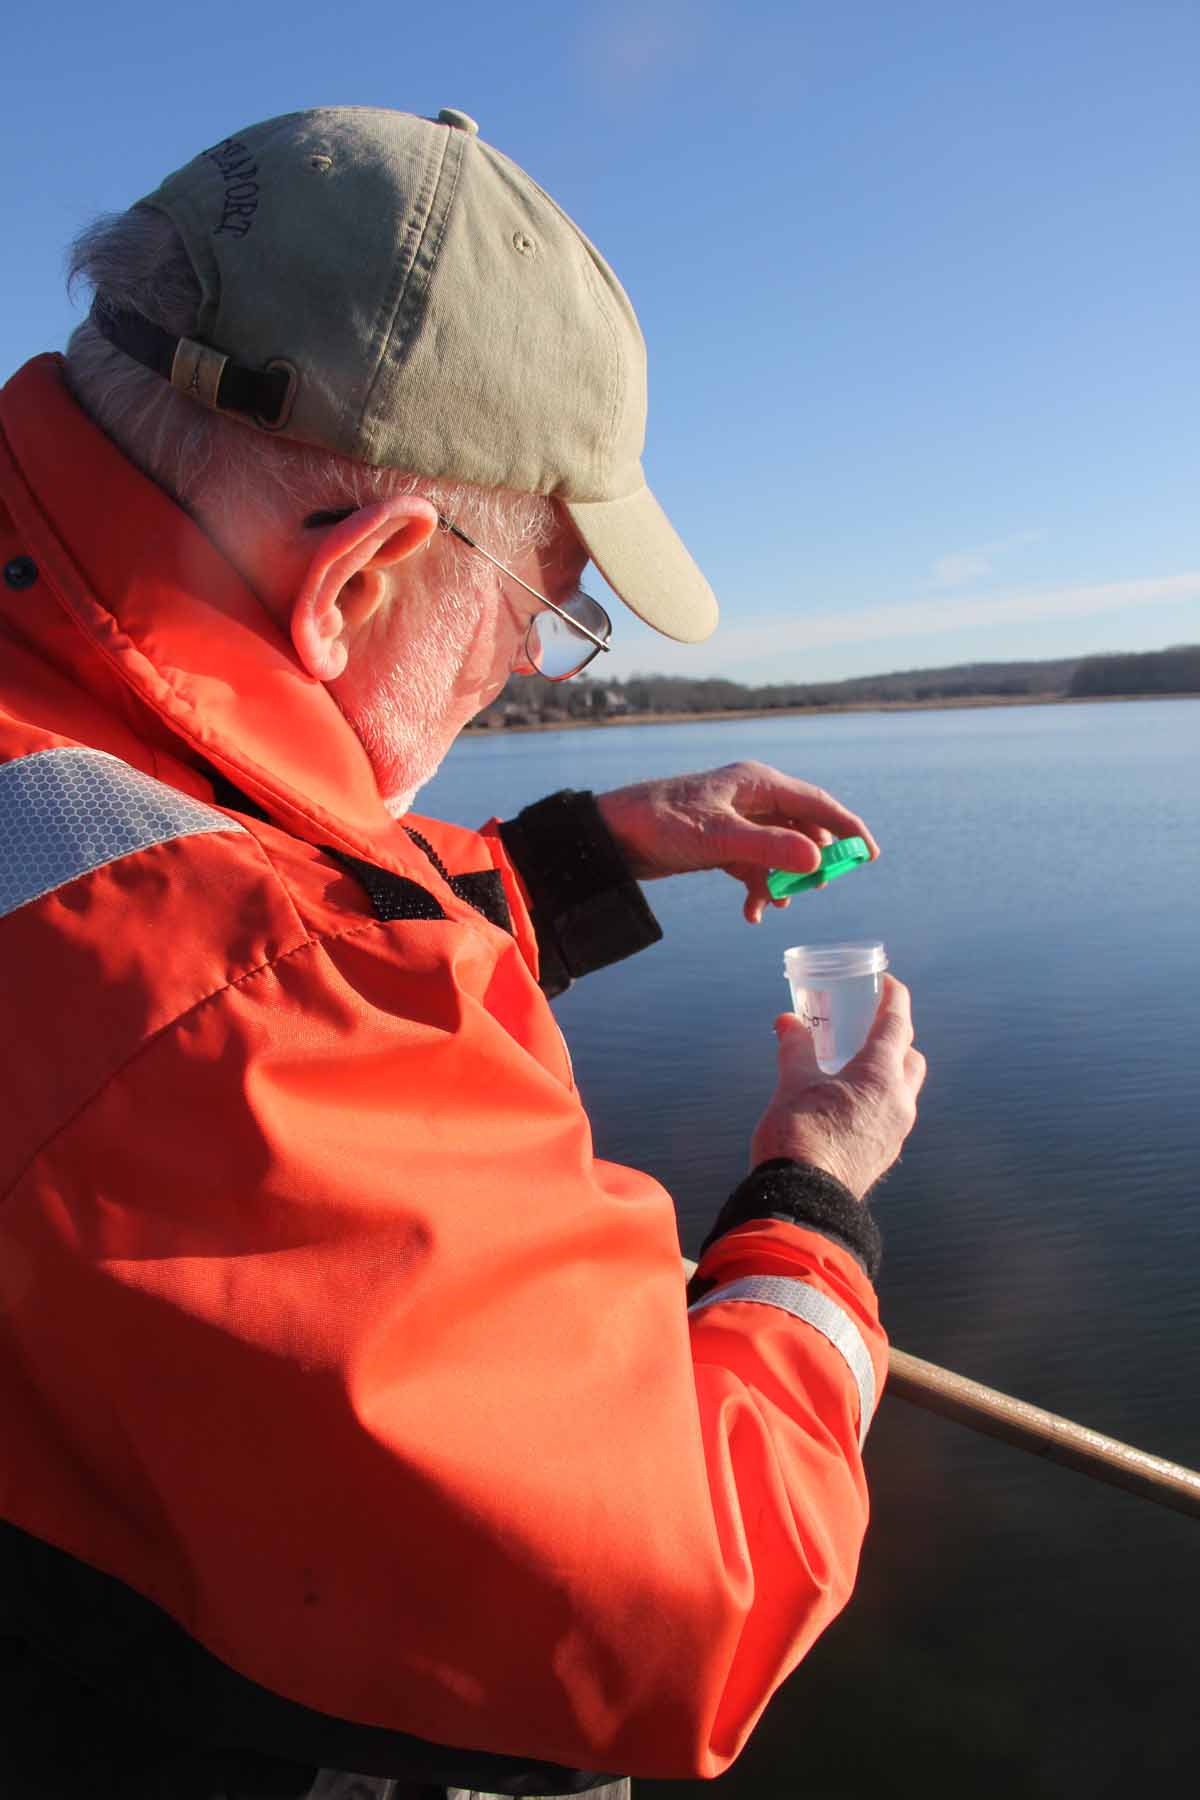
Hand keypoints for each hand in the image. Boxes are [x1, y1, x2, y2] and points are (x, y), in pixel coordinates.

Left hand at [594, 760, 878, 923]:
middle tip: (815, 889)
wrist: (609, 835)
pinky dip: (758, 887)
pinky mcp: (720, 841)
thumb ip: (769, 850)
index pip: (817, 803)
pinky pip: (754, 865)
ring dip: (782, 880)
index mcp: (757, 782)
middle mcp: (751, 796)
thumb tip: (818, 862)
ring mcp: (736, 819)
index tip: (868, 856)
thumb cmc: (660, 824)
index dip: (848, 828)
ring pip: (778, 851)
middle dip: (811, 862)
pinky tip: (752, 912)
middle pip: (802, 828)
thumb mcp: (717, 840)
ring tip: (777, 904)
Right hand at [750, 975, 925, 1199]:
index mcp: (880, 1075)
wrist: (804, 1200)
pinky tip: (851, 1101)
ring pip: (905, 1088)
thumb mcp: (792, 1082)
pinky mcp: (885, 1153)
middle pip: (911, 1056)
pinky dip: (880, 1098)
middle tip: (870, 1025)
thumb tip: (788, 1021)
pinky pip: (893, 1114)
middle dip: (897, 1036)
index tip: (887, 983)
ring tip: (857, 1064)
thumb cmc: (798, 1136)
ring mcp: (896, 1131)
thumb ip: (795, 1047)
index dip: (893, 998)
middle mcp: (899, 1101)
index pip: (897, 1023)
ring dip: (890, 1069)